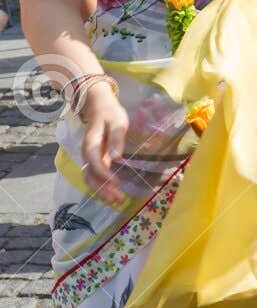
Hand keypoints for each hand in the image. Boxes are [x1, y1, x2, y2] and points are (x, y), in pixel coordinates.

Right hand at [79, 80, 128, 205]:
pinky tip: (112, 194)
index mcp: (91, 143)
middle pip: (90, 174)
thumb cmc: (110, 114)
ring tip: (116, 201)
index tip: (117, 183)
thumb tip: (117, 157)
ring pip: (91, 178)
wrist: (99, 107)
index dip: (104, 174)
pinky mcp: (96, 160)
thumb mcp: (118, 122)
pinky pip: (95, 176)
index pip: (94, 162)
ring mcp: (90, 158)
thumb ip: (117, 138)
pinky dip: (102, 186)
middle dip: (103, 189)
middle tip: (118, 200)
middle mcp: (87, 153)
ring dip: (102, 191)